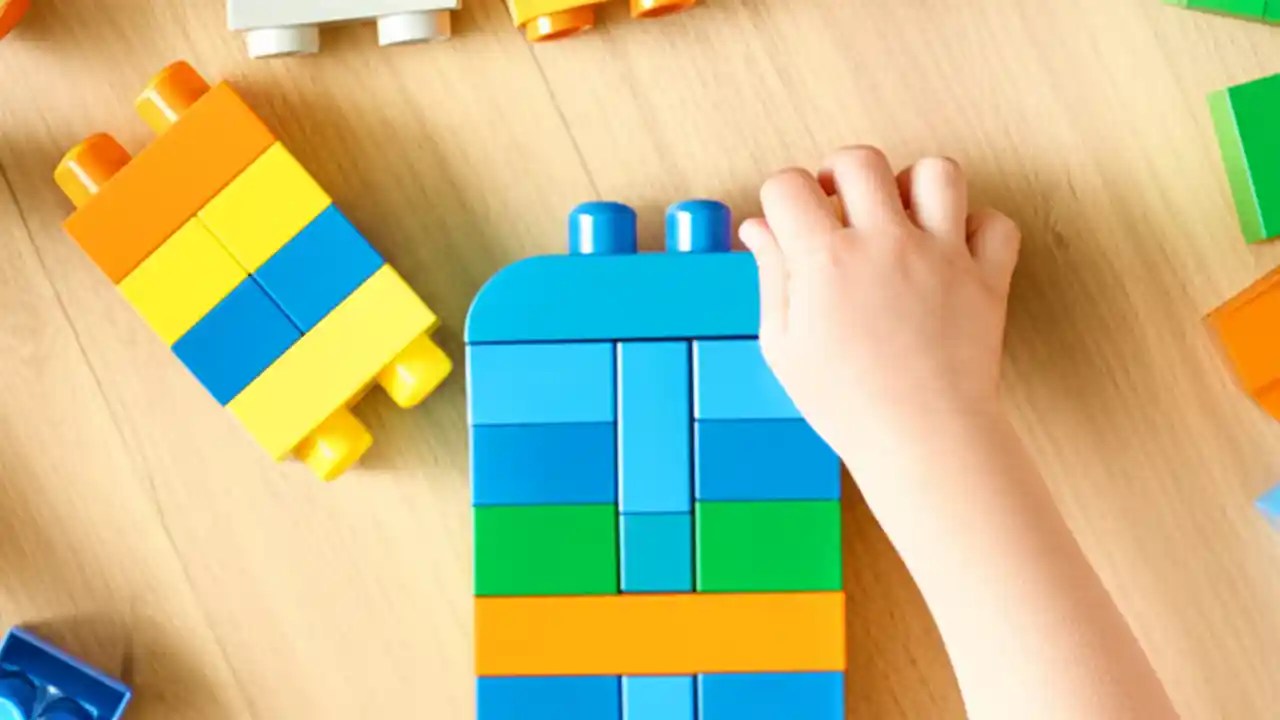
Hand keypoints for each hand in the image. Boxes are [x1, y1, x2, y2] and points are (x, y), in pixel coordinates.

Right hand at [740, 147, 1020, 462]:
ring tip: (899, 217)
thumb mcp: (783, 344)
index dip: (779, 196)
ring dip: (912, 185)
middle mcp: (885, 243)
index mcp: (826, 260)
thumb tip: (758, 228)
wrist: (922, 440)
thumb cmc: (845, 403)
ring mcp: (942, 255)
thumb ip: (771, 275)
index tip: (786, 219)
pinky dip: (976, 227)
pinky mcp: (985, 277)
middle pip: (861, 161)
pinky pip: (994, 223)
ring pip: (936, 173)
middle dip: (839, 172)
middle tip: (837, 204)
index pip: (789, 186)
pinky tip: (951, 249)